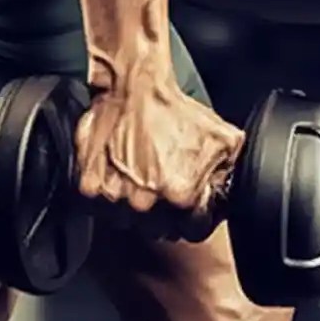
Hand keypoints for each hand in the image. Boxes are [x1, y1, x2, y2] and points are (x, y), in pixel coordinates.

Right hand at [73, 80, 242, 241]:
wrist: (136, 88)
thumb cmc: (175, 111)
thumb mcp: (223, 139)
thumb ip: (230, 173)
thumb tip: (231, 194)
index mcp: (181, 197)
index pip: (193, 232)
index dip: (194, 218)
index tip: (190, 206)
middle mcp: (146, 204)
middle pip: (160, 230)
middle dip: (165, 212)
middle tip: (163, 185)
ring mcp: (115, 199)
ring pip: (129, 222)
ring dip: (134, 207)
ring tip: (140, 178)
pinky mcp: (89, 190)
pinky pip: (101, 209)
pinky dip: (110, 197)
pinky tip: (120, 176)